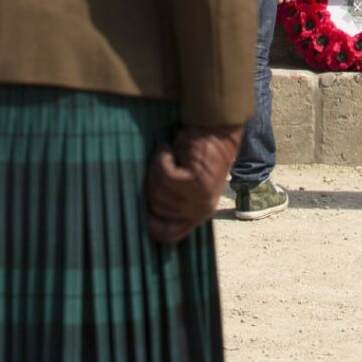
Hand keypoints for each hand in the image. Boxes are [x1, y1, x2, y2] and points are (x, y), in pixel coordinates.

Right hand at [145, 124, 241, 245]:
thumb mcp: (184, 179)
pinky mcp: (198, 184)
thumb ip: (171, 196)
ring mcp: (200, 200)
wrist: (218, 128)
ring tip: (166, 153)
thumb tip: (143, 207)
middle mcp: (200, 211)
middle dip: (152, 181)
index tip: (142, 205)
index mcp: (196, 214)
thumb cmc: (197, 150)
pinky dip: (161, 159)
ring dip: (156, 167)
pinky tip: (168, 149)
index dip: (151, 223)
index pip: (168, 234)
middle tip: (160, 162)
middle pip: (156, 206)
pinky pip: (166, 176)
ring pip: (159, 190)